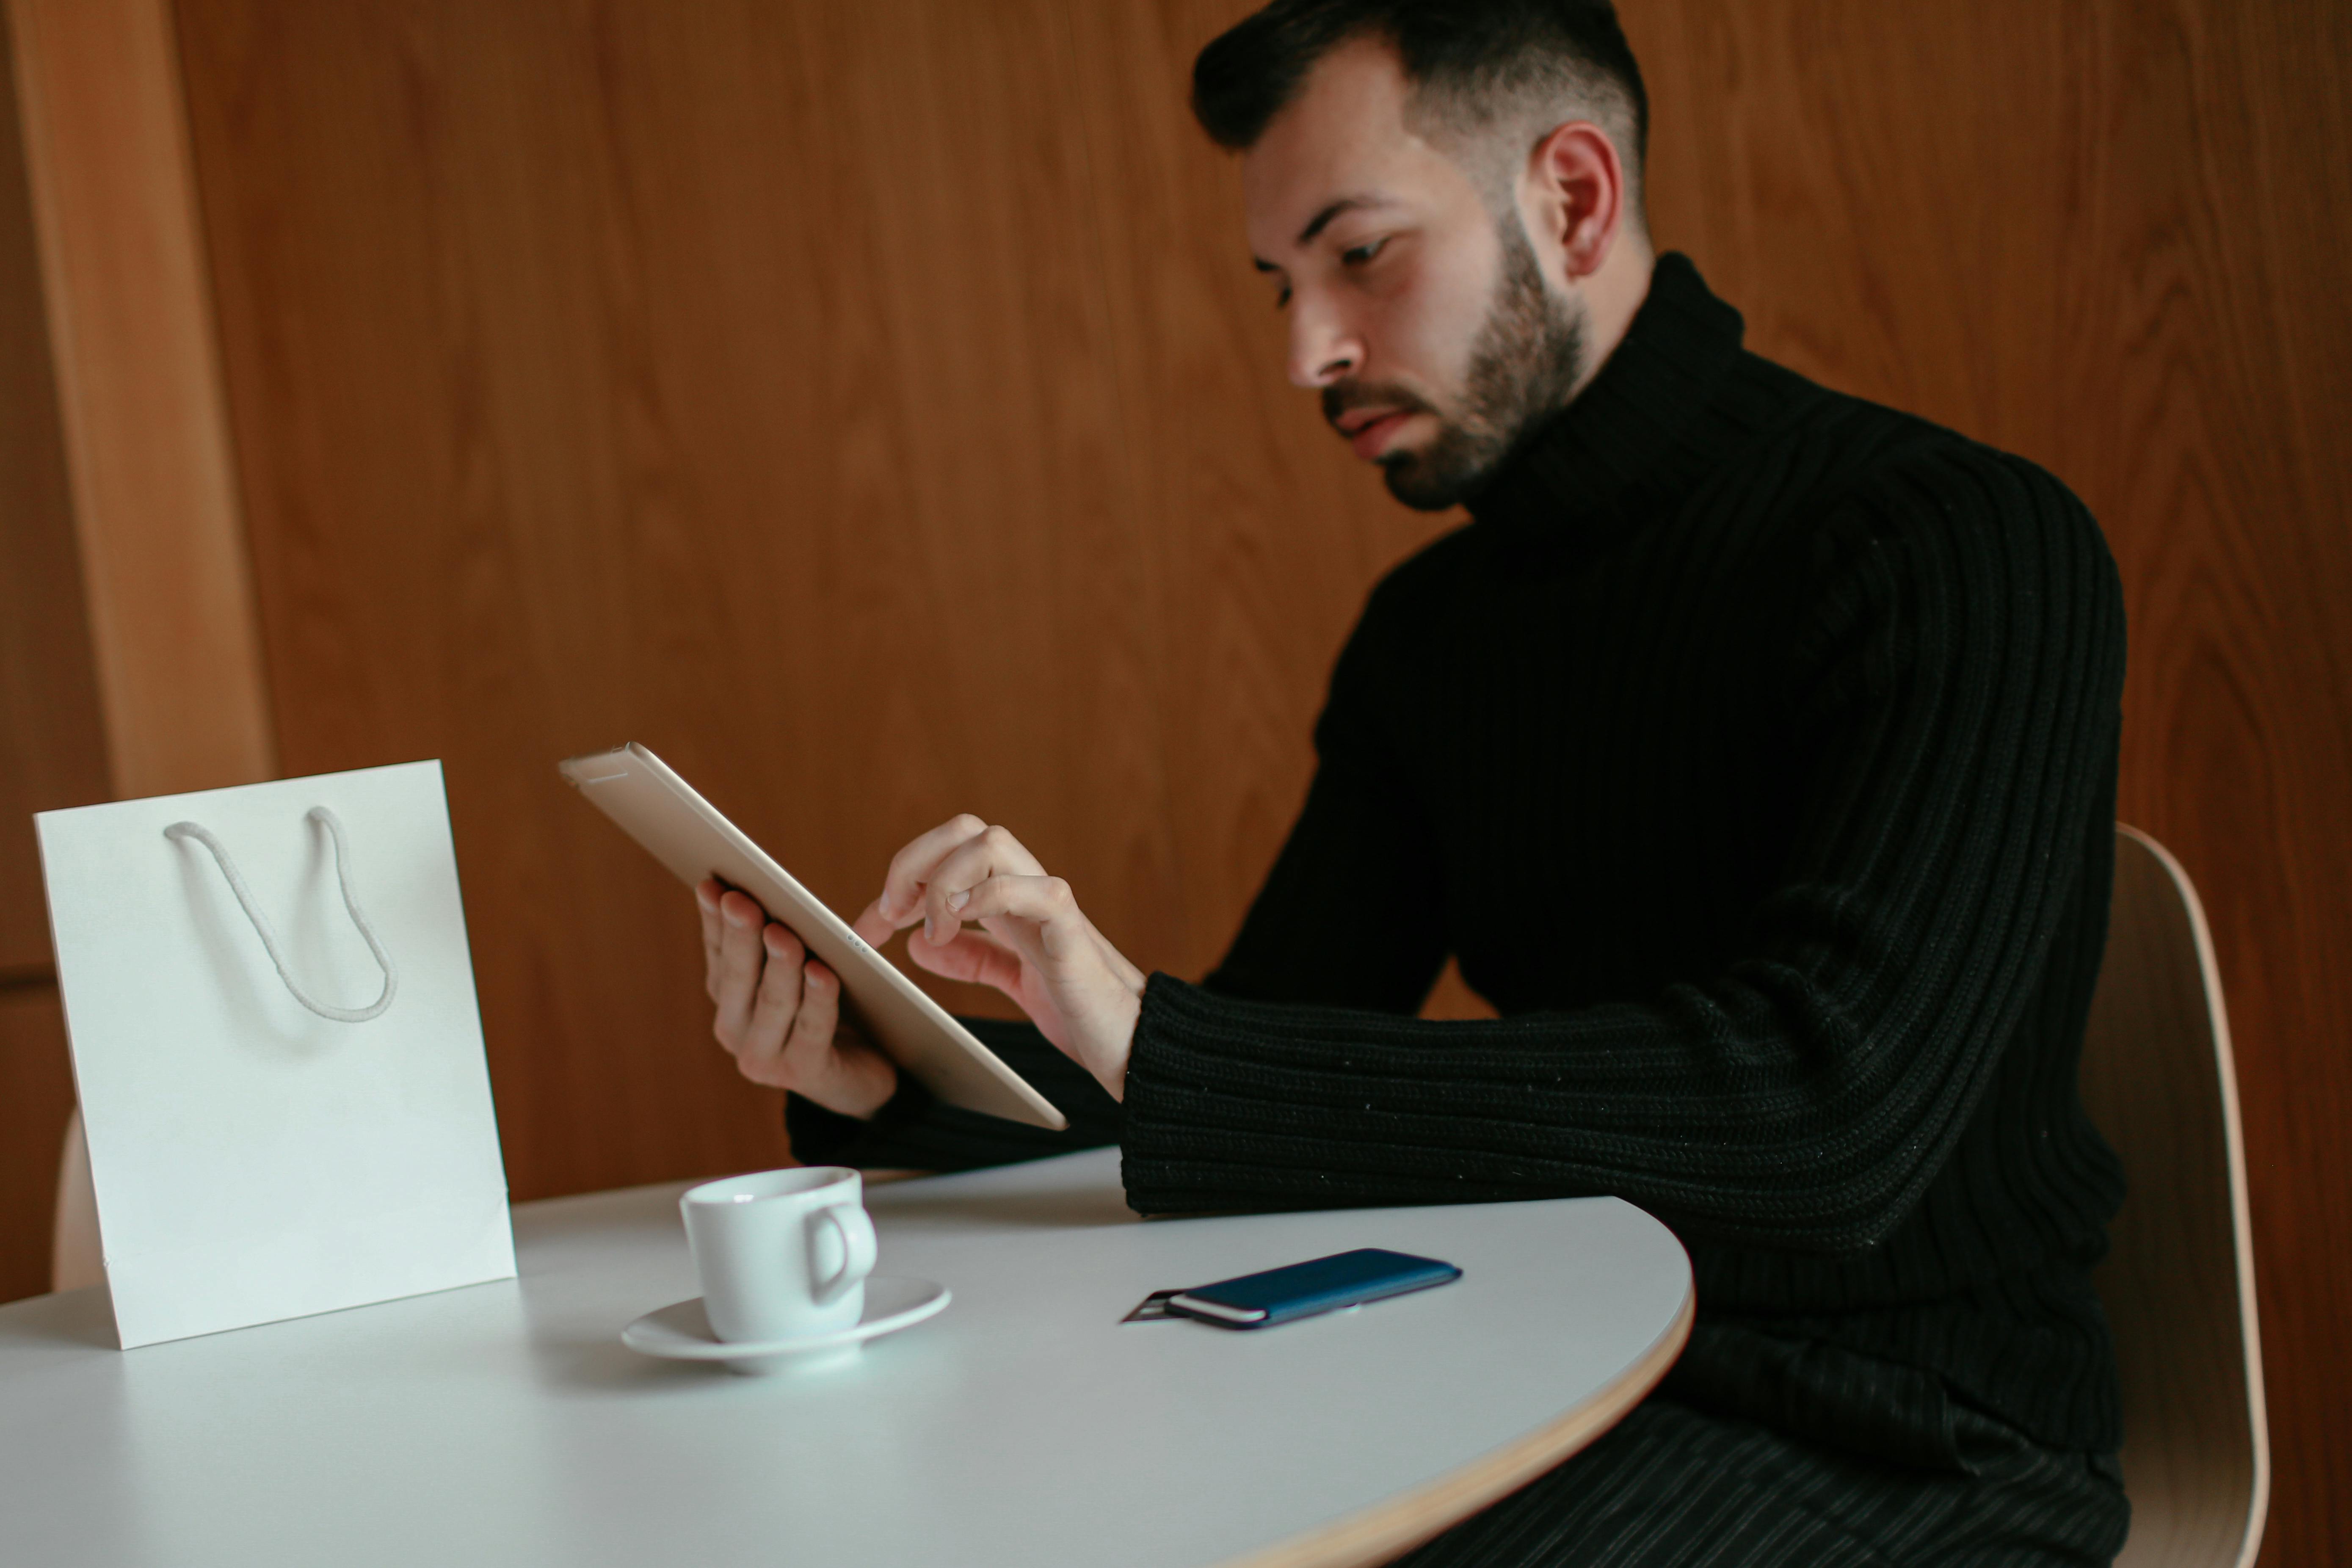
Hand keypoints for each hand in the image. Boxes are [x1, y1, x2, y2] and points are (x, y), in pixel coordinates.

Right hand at [696, 878, 897, 1117]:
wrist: (863, 1072)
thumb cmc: (825, 1009)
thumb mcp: (795, 971)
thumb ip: (773, 939)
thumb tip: (750, 888)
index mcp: (728, 999)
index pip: (718, 953)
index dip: (715, 919)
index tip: (714, 884)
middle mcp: (736, 1030)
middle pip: (738, 977)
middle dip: (741, 936)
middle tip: (743, 902)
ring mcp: (766, 1058)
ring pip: (774, 1002)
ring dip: (778, 965)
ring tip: (782, 933)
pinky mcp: (805, 1073)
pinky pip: (813, 1029)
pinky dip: (818, 999)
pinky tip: (822, 973)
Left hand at [852, 817, 1143, 1100]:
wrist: (1135, 1048)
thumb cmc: (1081, 1011)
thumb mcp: (1014, 981)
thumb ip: (973, 956)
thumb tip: (919, 943)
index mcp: (1013, 899)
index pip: (949, 854)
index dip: (901, 880)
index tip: (870, 926)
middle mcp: (1030, 889)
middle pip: (967, 828)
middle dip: (915, 862)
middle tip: (891, 913)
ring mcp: (1053, 905)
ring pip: (994, 842)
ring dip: (946, 878)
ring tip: (933, 926)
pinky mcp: (1073, 934)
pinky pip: (1035, 890)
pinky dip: (988, 897)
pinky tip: (959, 927)